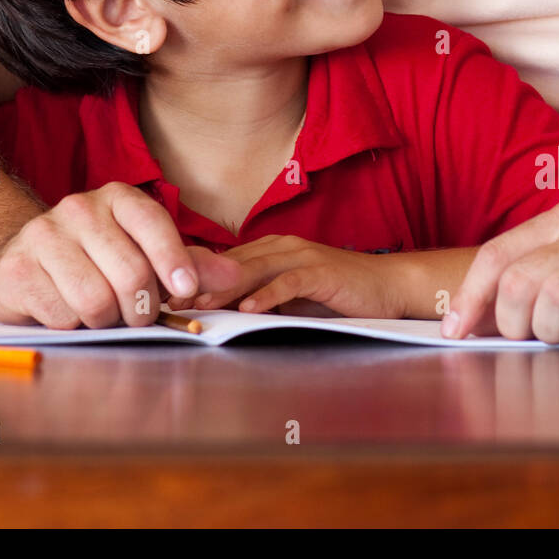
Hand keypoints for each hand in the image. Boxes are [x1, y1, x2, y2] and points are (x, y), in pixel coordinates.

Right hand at [0, 183, 244, 327]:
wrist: (22, 260)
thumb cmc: (95, 258)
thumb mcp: (142, 252)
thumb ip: (188, 264)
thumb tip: (234, 276)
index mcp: (117, 198)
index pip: (153, 225)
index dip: (174, 260)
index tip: (186, 291)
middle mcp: (79, 208)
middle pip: (130, 274)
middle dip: (140, 308)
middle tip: (135, 314)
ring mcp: (44, 235)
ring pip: (96, 301)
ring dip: (105, 320)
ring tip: (98, 311)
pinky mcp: (18, 269)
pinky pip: (62, 315)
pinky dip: (71, 325)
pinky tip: (64, 309)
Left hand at [192, 235, 405, 317]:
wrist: (388, 286)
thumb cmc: (339, 294)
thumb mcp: (292, 297)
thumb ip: (261, 297)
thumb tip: (222, 312)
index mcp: (272, 250)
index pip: (226, 261)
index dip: (197, 277)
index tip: (170, 296)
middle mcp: (283, 246)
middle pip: (234, 263)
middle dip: (201, 282)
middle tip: (173, 302)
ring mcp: (303, 256)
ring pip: (256, 270)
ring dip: (225, 289)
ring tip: (200, 305)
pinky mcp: (322, 272)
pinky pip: (289, 282)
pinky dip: (267, 295)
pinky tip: (248, 310)